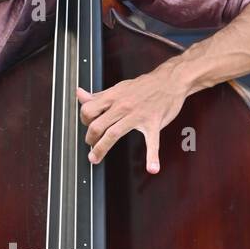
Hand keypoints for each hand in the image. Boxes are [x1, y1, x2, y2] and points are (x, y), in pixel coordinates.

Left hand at [76, 58, 192, 172]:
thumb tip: (80, 95)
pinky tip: (152, 167)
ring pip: (114, 134)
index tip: (88, 126)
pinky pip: (152, 142)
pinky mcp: (153, 123)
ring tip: (95, 158)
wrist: (170, 81)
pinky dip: (153, 156)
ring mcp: (138, 116)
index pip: (89, 110)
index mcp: (113, 97)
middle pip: (97, 125)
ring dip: (101, 149)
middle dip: (90, 139)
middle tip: (91, 146)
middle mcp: (122, 106)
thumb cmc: (145, 86)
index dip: (84, 120)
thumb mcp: (119, 88)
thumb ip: (99, 96)